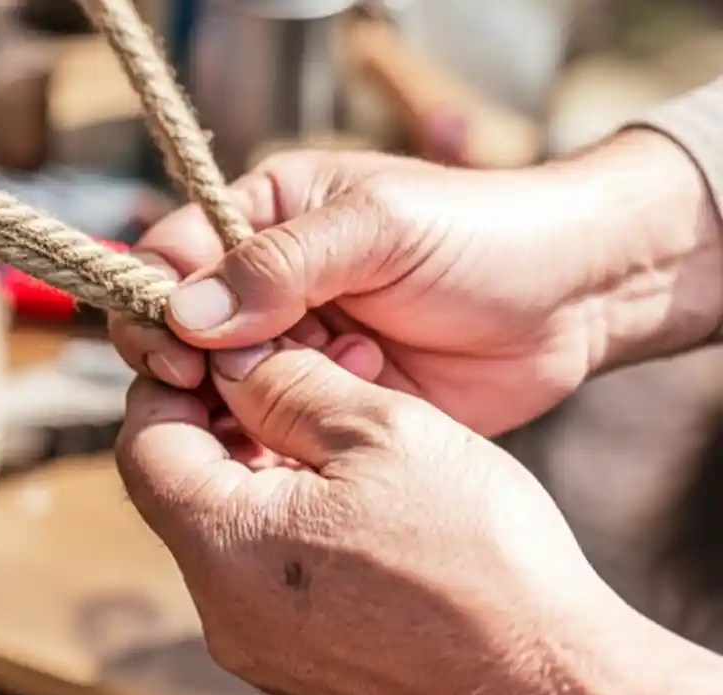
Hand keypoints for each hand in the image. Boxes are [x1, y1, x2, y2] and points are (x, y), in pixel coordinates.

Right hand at [110, 130, 722, 434]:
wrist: (573, 300)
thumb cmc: (481, 236)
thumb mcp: (377, 229)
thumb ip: (279, 266)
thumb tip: (183, 312)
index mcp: (264, 216)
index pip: (171, 255)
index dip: (158, 302)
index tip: (180, 349)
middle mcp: (265, 283)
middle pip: (180, 329)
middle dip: (189, 364)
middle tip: (217, 390)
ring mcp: (292, 345)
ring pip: (217, 387)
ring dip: (239, 403)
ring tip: (301, 402)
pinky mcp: (322, 400)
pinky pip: (266, 427)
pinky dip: (270, 440)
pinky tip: (307, 442)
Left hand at [118, 341, 722, 694]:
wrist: (549, 687)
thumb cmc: (480, 562)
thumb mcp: (383, 435)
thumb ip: (288, 387)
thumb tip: (233, 361)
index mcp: (223, 548)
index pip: (144, 442)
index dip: (173, 380)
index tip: (221, 345)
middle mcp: (222, 610)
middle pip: (181, 487)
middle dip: (222, 418)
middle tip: (284, 372)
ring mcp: (259, 644)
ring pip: (226, 528)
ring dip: (260, 466)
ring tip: (332, 423)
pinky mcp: (299, 661)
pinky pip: (264, 573)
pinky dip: (287, 518)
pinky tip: (349, 489)